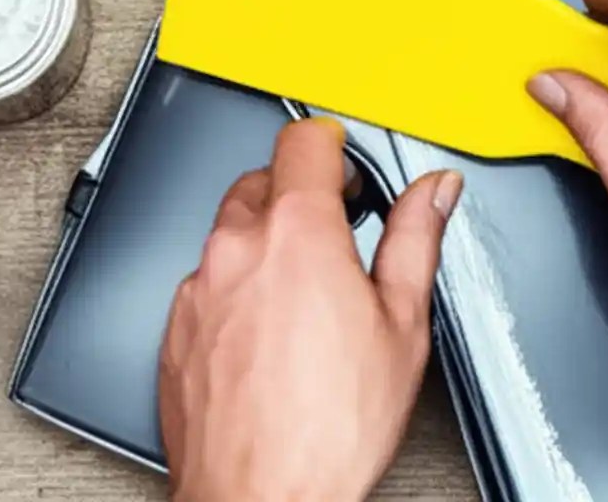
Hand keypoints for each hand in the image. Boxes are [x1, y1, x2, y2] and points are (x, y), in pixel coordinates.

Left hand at [159, 118, 462, 500]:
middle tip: (333, 234)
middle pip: (262, 182)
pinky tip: (265, 333)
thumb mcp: (403, 325)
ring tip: (302, 298)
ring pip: (229, 234)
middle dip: (297, 195)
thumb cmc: (327, 428)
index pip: (302, 142)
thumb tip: (433, 193)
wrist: (258, 495)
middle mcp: (236, 250)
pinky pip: (205, 281)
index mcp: (297, 234)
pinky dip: (233, 288)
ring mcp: (197, 287)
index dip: (329, 143)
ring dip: (262, 244)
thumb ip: (416, 241)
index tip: (341, 158)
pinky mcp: (174, 325)